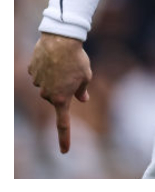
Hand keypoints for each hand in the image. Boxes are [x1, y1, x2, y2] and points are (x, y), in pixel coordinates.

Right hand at [28, 33, 91, 152]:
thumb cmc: (77, 59)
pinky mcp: (31, 72)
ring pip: (48, 85)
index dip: (64, 138)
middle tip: (73, 72)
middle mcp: (46, 94)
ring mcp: (37, 83)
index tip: (64, 151)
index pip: (62, 124)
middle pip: (56, 97)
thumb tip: (82, 99)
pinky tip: (53, 58)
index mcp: (61, 99)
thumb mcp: (86, 76)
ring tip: (64, 63)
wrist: (60, 39)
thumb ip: (82, 91)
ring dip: (56, 77)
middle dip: (65, 88)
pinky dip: (47, 68)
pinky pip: (41, 73)